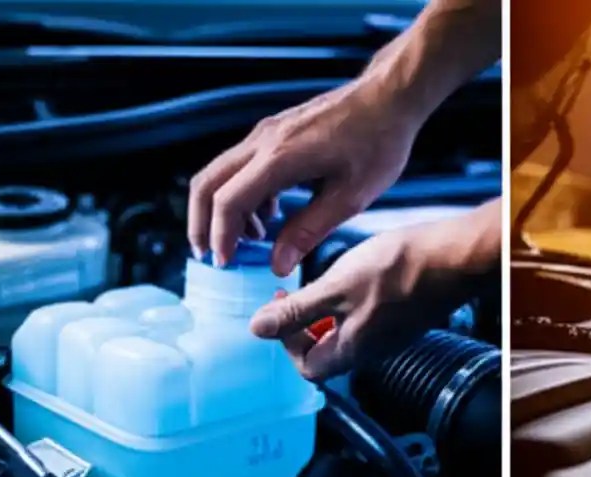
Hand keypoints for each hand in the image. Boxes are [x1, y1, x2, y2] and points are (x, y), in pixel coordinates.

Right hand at [186, 79, 422, 272]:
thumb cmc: (378, 142)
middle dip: (201, 223)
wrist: (388, 97)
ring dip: (222, 209)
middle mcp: (263, 141)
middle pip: (207, 183)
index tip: (224, 263)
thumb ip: (309, 230)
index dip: (220, 237)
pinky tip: (268, 217)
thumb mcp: (351, 196)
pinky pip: (241, 165)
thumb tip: (278, 266)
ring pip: (220, 172)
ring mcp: (266, 133)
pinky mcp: (275, 132)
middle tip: (211, 256)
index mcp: (280, 158)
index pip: (228, 201)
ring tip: (249, 241)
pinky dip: (241, 194)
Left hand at [248, 201, 499, 378]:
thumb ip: (296, 311)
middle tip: (298, 295)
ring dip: (327, 313)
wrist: (453, 257)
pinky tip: (355, 275)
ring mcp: (391, 335)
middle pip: (326, 353)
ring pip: (347, 335)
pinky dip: (350, 304)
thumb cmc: (399, 270)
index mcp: (352, 350)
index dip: (287, 342)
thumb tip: (258, 329)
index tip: (283, 309)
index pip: (307, 367)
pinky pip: (368, 320)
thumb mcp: (335, 287)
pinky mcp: (404, 317)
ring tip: (326, 282)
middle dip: (304, 326)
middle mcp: (372, 351)